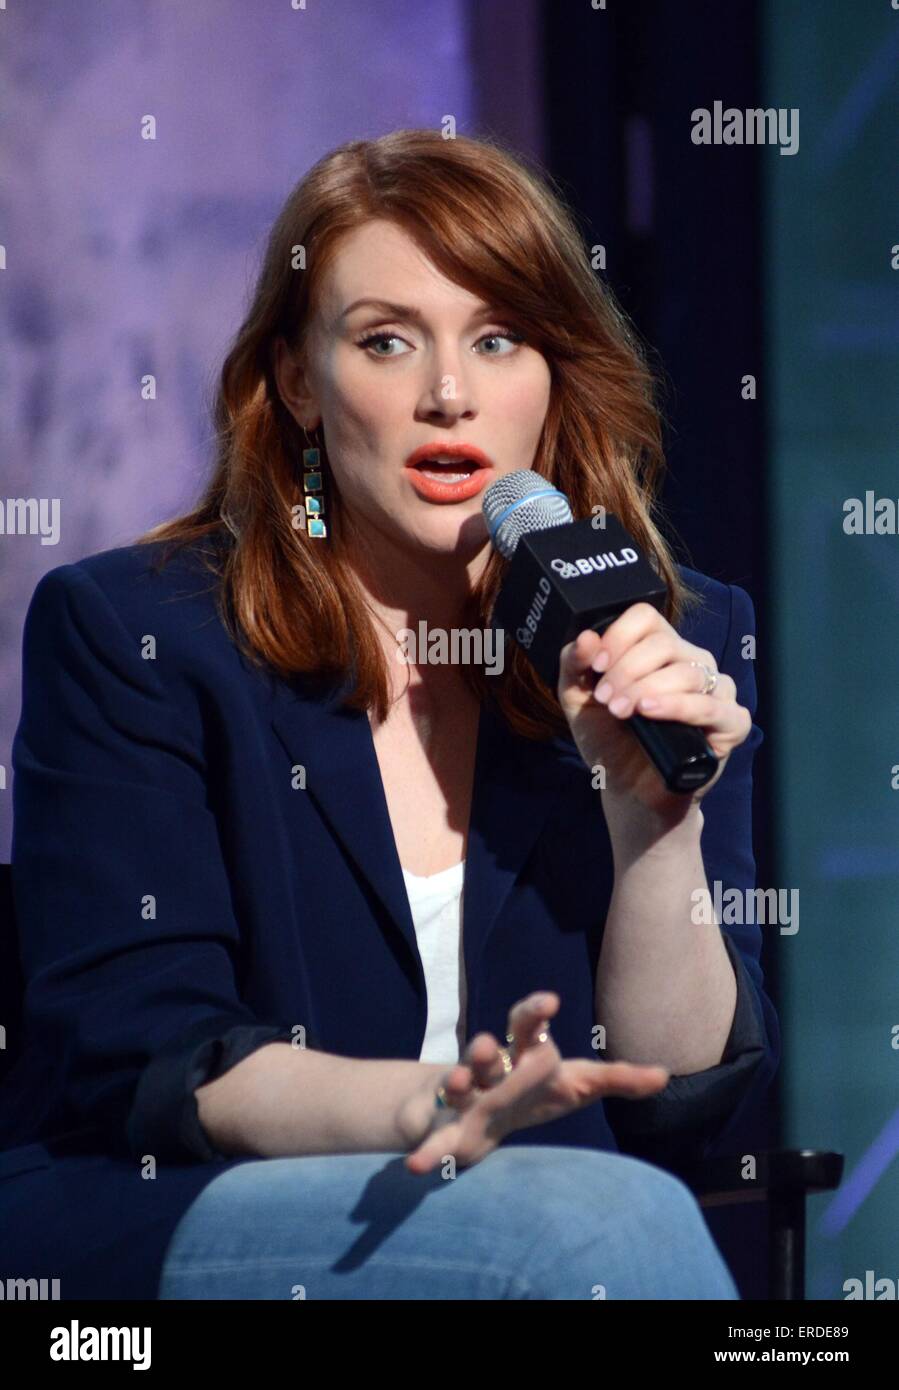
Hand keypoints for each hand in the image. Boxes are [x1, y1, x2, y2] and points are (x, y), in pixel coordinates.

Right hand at [397, 990, 668, 1174]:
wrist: (459, 1111)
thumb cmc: (527, 1092)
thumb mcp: (571, 1085)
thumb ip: (614, 1079)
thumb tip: (663, 1074)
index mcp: (520, 1054)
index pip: (528, 1026)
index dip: (536, 1012)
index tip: (552, 1001)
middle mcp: (490, 1067)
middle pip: (497, 1043)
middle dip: (508, 1040)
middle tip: (536, 1023)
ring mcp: (465, 1096)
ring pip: (465, 1080)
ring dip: (466, 1076)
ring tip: (465, 1079)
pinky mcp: (447, 1130)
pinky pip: (437, 1143)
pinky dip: (427, 1154)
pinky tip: (416, 1167)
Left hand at [556, 603, 749, 830]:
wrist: (627, 790)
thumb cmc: (609, 740)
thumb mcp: (579, 700)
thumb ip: (574, 666)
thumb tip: (586, 638)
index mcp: (659, 650)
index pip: (646, 617)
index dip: (619, 637)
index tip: (596, 666)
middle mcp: (692, 663)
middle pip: (664, 644)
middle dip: (627, 671)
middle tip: (607, 701)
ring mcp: (715, 691)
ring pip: (688, 672)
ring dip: (647, 689)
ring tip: (622, 712)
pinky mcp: (730, 723)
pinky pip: (712, 706)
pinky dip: (680, 707)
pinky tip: (651, 713)